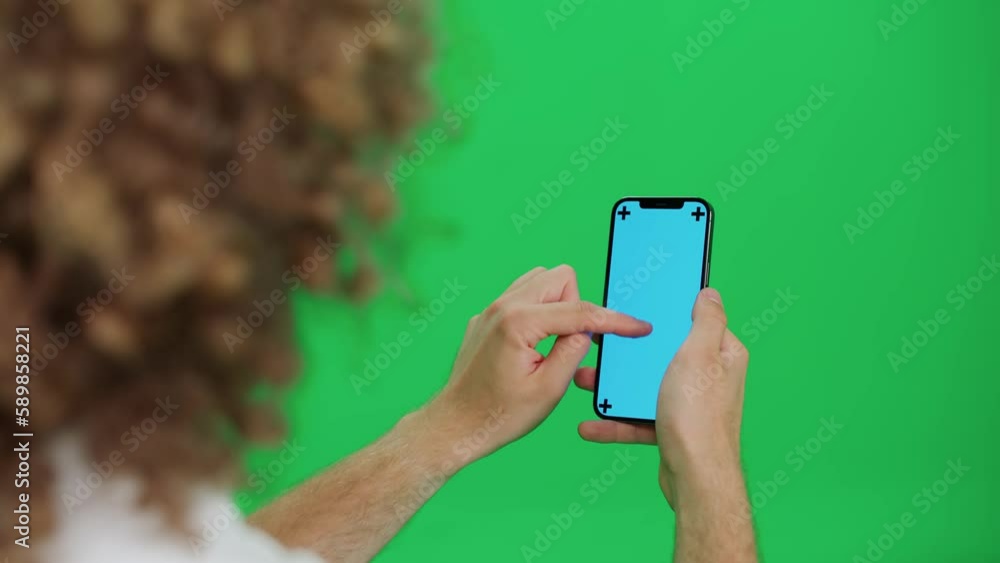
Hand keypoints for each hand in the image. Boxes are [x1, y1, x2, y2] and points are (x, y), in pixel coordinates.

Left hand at [423, 265, 652, 468]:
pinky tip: (535, 346)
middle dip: (576, 306)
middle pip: (559, 278)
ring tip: (554, 344)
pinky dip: (537, 312)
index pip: (580, 310)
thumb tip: (587, 329)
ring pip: (539, 281)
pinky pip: (521, 297)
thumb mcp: (549, 390)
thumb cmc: (500, 415)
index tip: (639, 328)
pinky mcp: (484, 319)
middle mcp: (502, 307)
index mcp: (519, 323)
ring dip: (557, 305)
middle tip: (573, 343)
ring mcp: (490, 310)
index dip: (615, 321)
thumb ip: (573, 351)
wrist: (456, 425)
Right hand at [575, 288, 748, 506]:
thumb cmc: (700, 417)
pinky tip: (591, 423)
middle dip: (628, 352)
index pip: (695, 320)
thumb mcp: (700, 354)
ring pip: (644, 386)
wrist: (694, 477)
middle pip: (661, 353)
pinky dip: (615, 421)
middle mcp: (707, 377)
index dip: (668, 310)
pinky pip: (638, 418)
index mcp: (720, 354)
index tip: (641, 302)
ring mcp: (688, 404)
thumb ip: (706, 320)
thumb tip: (709, 294)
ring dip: (614, 387)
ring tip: (585, 381)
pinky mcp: (671, 428)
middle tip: (601, 343)